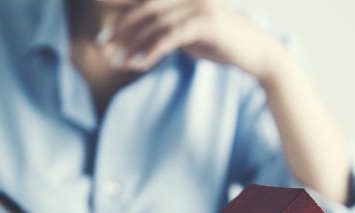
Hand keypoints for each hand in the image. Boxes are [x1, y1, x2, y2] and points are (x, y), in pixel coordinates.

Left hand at [96, 0, 286, 79]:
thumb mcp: (190, 34)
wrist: (257, 54)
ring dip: (133, 43)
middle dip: (121, 24)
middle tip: (101, 42)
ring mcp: (200, 6)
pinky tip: (139, 64)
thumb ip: (168, 28)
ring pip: (156, 22)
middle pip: (147, 6)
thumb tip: (140, 36)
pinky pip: (171, 36)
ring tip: (117, 61)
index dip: (122, 0)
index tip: (98, 8)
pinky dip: (152, 50)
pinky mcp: (207, 24)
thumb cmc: (222, 44)